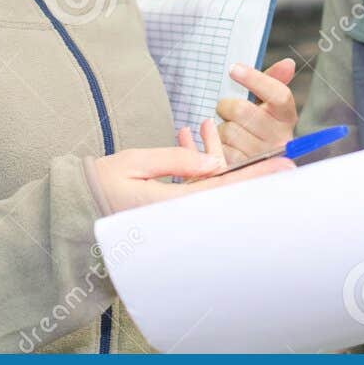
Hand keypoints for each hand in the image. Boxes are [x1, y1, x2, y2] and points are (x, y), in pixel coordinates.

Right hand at [90, 119, 292, 211]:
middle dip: (255, 180)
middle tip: (286, 166)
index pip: (222, 190)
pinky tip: (208, 149)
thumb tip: (213, 161)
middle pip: (227, 196)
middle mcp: (175, 215)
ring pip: (213, 193)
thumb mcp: (134, 162)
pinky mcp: (169, 211)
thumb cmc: (100, 183)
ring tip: (251, 152)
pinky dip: (206, 172)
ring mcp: (172, 216)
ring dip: (231, 171)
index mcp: (168, 205)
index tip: (280, 166)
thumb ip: (175, 159)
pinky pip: (196, 191)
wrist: (77, 206)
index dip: (253, 177)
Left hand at [215, 58, 298, 162]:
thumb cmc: (263, 127)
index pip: (278, 94)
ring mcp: (263, 155)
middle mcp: (279, 137)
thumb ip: (274, 80)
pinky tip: (227, 146)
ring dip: (222, 128)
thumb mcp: (269, 104)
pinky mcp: (244, 169)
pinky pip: (220, 148)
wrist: (262, 164)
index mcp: (287, 116)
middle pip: (241, 110)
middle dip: (226, 106)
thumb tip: (288, 63)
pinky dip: (217, 144)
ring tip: (232, 131)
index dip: (255, 79)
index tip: (234, 69)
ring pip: (227, 130)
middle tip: (227, 109)